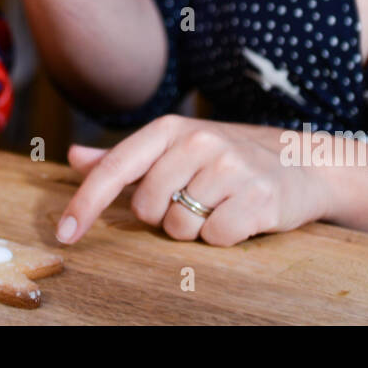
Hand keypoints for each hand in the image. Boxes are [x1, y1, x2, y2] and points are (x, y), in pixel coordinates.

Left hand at [54, 115, 334, 246]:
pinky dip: (222, 237)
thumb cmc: (228, 158)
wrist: (302, 162)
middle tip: (191, 200)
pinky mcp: (258, 197)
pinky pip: (215, 238)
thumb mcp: (175, 148)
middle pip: (147, 207)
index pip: (115, 169)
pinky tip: (239, 216)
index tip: (64, 233)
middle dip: (161, 216)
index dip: (85, 204)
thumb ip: (123, 157)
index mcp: (170, 130)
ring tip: (218, 206)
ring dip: (193, 228)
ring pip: (179, 226)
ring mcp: (230, 168)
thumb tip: (74, 156)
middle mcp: (198, 142)